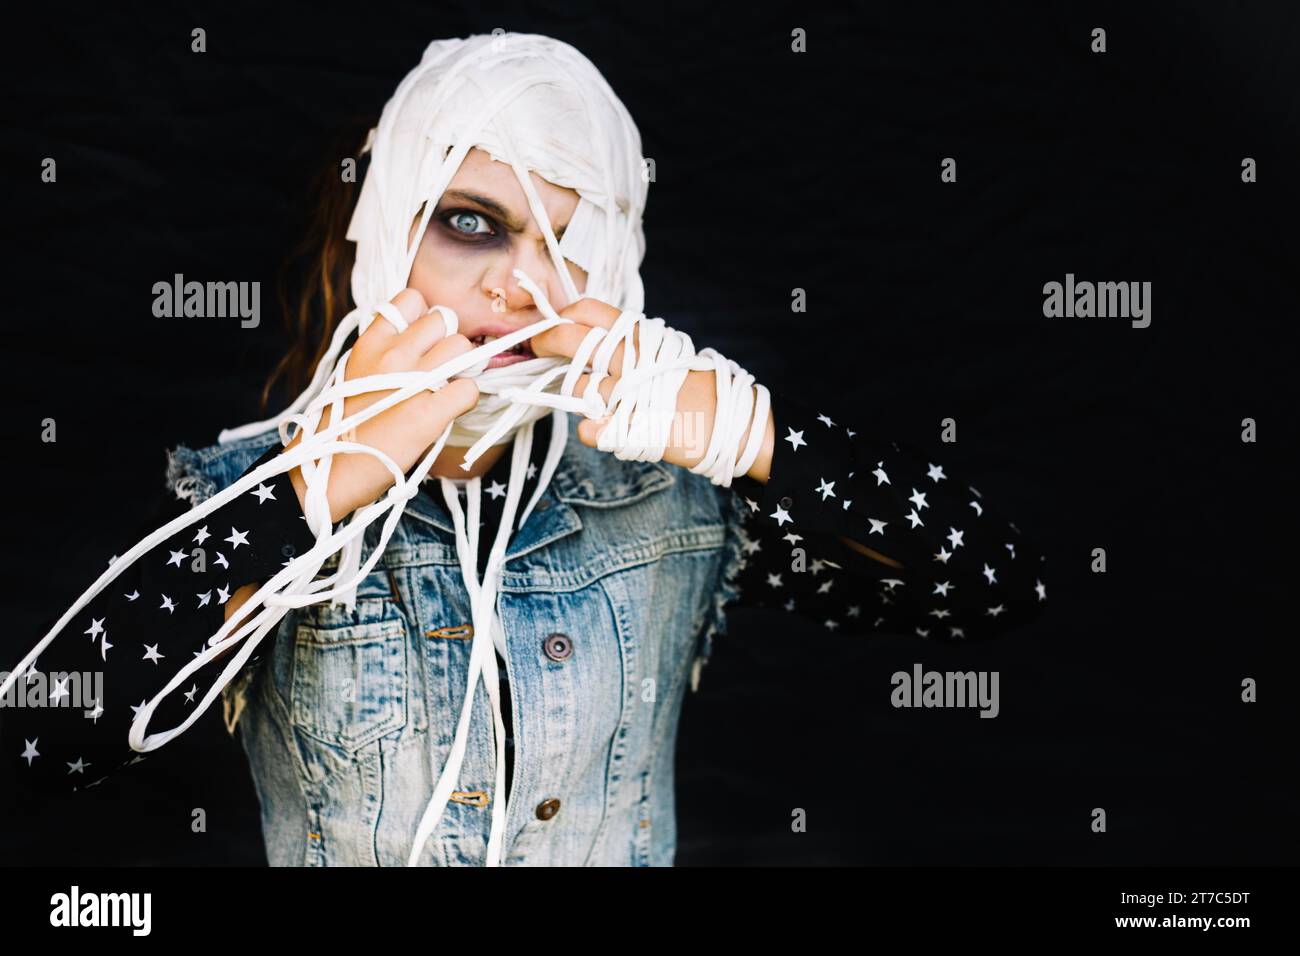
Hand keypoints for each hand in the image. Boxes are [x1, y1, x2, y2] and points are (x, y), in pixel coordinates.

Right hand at [284, 289, 480, 522]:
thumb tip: (420, 343)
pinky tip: (451, 408)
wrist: (329, 470)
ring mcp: (413, 383)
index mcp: (370, 343)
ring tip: (448, 386)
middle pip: (444, 320)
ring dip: (463, 366)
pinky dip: (466, 398)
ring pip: (463, 347)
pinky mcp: (429, 414)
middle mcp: (392, 356)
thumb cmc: (344, 424)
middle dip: (448, 341)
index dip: (424, 317)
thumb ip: (385, 352)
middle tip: (442, 366)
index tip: (423, 339)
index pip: (412, 299)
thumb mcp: (356, 372)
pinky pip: (469, 389)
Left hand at [529, 298, 774, 479]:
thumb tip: (595, 333)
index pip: (590, 311)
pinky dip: (590, 429)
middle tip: (536, 347)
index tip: (553, 322)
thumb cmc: (699, 386)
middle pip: (572, 342)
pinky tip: (604, 428)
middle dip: (545, 341)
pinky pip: (587, 429)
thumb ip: (635, 343)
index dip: (563, 315)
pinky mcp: (629, 431)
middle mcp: (633, 361)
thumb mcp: (669, 350)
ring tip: (589, 398)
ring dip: (572, 392)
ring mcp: (630, 396)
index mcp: (644, 337)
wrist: (734, 425)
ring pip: (575, 387)